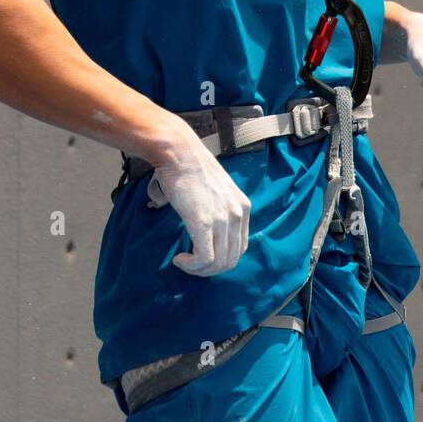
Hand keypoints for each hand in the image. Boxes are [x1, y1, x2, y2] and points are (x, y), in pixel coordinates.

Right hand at [147, 128, 251, 275]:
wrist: (179, 152)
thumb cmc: (190, 168)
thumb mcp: (217, 190)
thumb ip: (219, 209)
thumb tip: (209, 232)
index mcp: (243, 206)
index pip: (240, 247)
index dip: (221, 258)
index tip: (202, 256)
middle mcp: (238, 213)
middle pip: (231, 259)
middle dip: (210, 269)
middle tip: (191, 264)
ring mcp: (223, 218)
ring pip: (218, 263)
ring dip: (199, 269)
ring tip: (184, 262)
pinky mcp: (204, 222)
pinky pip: (205, 258)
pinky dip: (192, 265)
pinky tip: (180, 259)